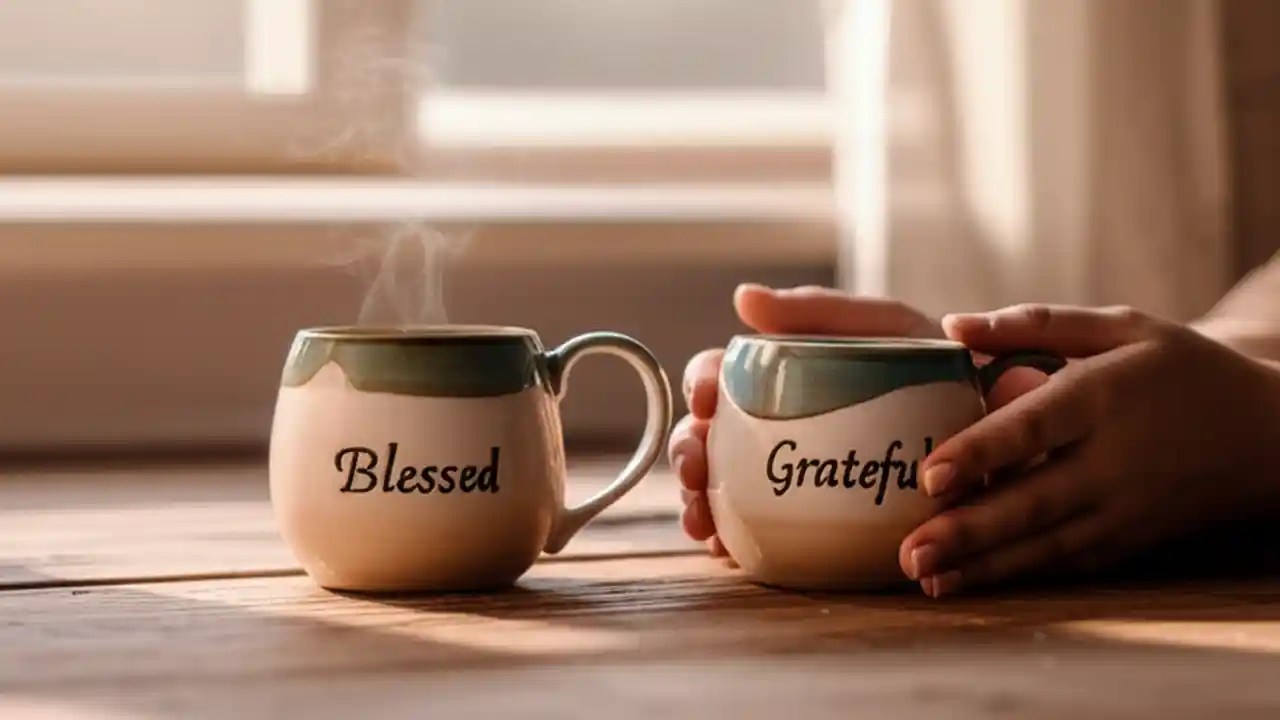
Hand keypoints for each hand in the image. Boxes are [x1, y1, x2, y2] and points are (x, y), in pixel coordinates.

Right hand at [667, 284, 948, 557]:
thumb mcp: (886, 327)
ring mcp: (790, 477)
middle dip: (689, 454)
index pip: (722, 374)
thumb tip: (743, 297)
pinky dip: (733, 542)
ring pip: (722, 489)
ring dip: (699, 503)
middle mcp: (776, 425)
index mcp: (783, 376)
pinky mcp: (810, 525)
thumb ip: (822, 309)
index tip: (708, 401)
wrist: (1004, 435)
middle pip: (710, 436)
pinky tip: (727, 551)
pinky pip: (758, 536)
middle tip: (696, 473)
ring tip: (702, 524)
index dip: (701, 384)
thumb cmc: (941, 368)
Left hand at [900, 304, 1279, 596]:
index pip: (1035, 428)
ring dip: (979, 565)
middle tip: (908, 551)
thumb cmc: (1181, 369)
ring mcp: (1121, 510)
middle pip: (1032, 501)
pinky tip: (962, 582)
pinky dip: (1013, 576)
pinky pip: (1063, 564)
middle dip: (967, 531)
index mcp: (1104, 398)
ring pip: (1043, 545)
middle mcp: (1112, 462)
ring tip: (921, 575)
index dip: (982, 452)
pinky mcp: (1126, 541)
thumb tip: (950, 325)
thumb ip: (1034, 323)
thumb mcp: (1122, 326)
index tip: (930, 476)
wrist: (1268, 436)